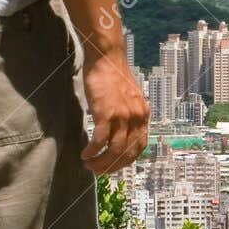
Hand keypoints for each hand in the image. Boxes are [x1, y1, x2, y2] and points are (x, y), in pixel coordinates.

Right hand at [80, 52, 148, 174]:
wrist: (106, 57)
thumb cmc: (113, 77)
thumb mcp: (129, 98)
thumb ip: (129, 115)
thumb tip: (121, 134)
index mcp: (143, 115)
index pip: (139, 147)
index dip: (126, 161)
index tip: (113, 166)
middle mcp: (137, 117)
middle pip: (127, 153)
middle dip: (111, 166)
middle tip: (97, 171)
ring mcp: (123, 116)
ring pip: (114, 150)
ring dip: (100, 162)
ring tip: (89, 164)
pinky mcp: (107, 112)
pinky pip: (100, 140)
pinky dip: (92, 151)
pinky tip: (85, 154)